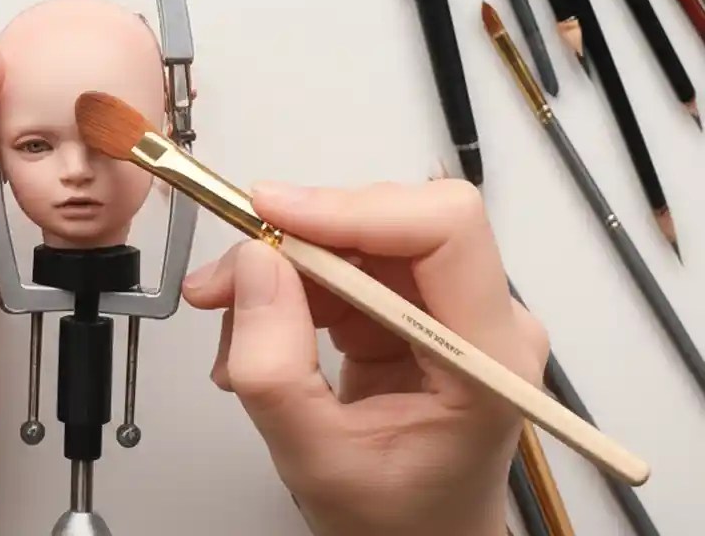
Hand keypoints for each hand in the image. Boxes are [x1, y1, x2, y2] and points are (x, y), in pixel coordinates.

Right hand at [182, 179, 548, 535]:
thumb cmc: (397, 523)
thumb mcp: (317, 460)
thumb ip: (276, 369)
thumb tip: (251, 265)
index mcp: (489, 358)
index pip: (446, 231)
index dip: (355, 207)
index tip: (273, 214)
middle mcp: (482, 320)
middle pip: (391, 225)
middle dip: (297, 243)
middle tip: (223, 283)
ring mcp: (447, 311)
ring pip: (355, 242)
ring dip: (280, 274)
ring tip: (233, 336)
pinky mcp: (409, 312)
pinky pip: (339, 270)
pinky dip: (286, 294)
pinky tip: (258, 342)